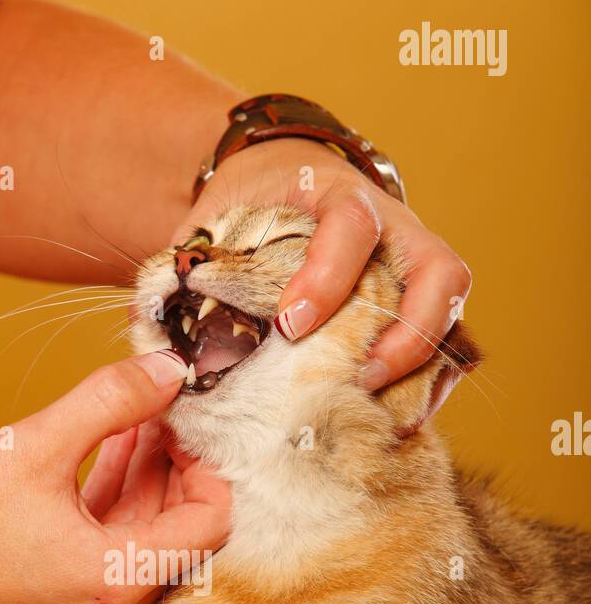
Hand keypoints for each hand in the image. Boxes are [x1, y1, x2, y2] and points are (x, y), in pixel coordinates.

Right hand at [0, 349, 229, 603]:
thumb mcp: (34, 447)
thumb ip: (110, 402)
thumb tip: (166, 371)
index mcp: (118, 580)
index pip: (212, 523)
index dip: (208, 463)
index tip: (185, 417)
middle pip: (180, 531)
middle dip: (175, 463)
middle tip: (162, 404)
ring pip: (141, 538)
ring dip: (142, 477)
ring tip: (133, 413)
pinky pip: (106, 550)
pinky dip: (109, 501)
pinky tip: (101, 447)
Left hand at [180, 138, 471, 423]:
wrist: (282, 183)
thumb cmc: (248, 210)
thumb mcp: (215, 224)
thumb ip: (189, 274)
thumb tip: (152, 339)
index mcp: (336, 197)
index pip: (351, 227)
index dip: (327, 278)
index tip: (289, 325)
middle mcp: (395, 229)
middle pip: (439, 271)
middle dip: (405, 334)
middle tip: (359, 380)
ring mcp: (415, 266)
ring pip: (451, 311)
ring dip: (426, 368)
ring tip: (388, 415)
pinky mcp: (421, 303)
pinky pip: (448, 343)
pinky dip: (430, 383)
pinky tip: (397, 420)